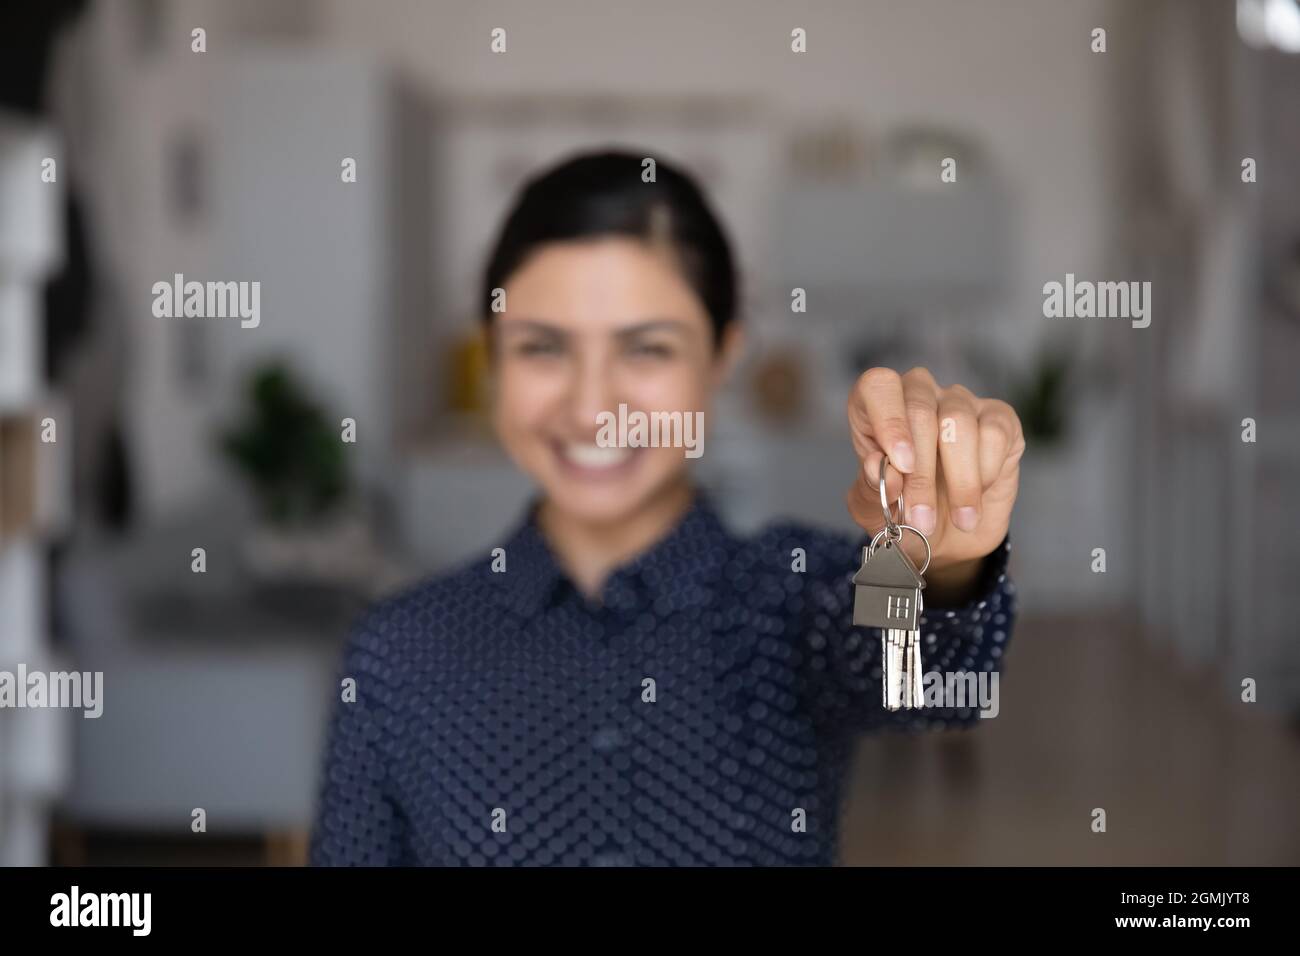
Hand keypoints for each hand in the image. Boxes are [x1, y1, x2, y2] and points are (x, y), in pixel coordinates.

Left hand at [846, 367, 1024, 599]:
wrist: (946, 537)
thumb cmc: (902, 513)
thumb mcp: (872, 510)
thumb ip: (870, 488)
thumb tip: (883, 470)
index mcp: (877, 407)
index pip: (878, 386)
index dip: (888, 421)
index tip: (900, 465)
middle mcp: (919, 394)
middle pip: (919, 411)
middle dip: (921, 474)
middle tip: (922, 518)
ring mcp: (960, 402)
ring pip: (958, 422)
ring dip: (959, 480)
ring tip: (959, 519)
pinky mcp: (998, 418)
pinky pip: (994, 434)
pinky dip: (985, 473)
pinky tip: (978, 495)